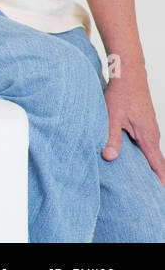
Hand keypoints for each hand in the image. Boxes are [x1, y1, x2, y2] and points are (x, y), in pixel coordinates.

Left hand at [102, 65, 164, 184]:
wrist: (129, 74)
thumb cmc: (121, 93)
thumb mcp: (112, 116)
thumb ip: (111, 137)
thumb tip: (109, 157)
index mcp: (147, 137)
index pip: (158, 165)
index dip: (160, 181)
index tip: (160, 195)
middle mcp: (152, 135)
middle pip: (156, 162)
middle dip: (154, 177)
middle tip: (150, 195)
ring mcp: (150, 129)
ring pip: (150, 153)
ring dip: (148, 166)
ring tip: (143, 182)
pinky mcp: (144, 124)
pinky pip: (145, 144)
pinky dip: (143, 154)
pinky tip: (134, 159)